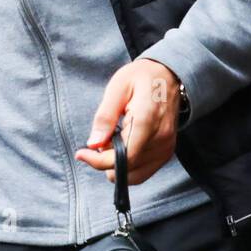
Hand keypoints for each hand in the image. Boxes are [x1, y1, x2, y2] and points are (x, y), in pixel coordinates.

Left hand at [75, 58, 180, 185]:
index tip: (82, 153)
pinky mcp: (167, 152)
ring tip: (114, 140)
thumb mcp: (117, 87)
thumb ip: (105, 117)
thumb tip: (93, 144)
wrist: (169, 75)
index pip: (124, 157)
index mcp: (147, 120)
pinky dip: (129, 166)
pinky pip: (143, 172)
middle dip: (107, 160)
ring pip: (135, 175)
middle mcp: (161, 138)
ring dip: (118, 164)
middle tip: (103, 137)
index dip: (99, 161)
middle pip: (127, 169)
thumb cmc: (141, 77)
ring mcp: (166, 147)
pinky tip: (124, 145)